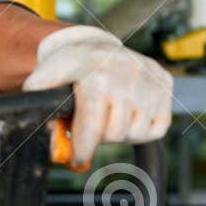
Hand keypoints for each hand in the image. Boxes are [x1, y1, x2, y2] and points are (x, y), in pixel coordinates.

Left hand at [21, 24, 172, 168]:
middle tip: (90, 127)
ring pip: (136, 133)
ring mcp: (149, 77)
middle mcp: (127, 73)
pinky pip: (157, 127)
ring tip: (107, 117)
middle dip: (98, 137)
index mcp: (96, 74)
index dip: (83, 149)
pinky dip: (141, 129)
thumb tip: (52, 146)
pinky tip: (126, 115)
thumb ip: (40, 108)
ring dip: (120, 133)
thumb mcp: (45, 78)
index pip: (93, 126)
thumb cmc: (69, 67)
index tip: (76, 160)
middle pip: (115, 133)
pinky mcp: (164, 82)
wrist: (96, 45)